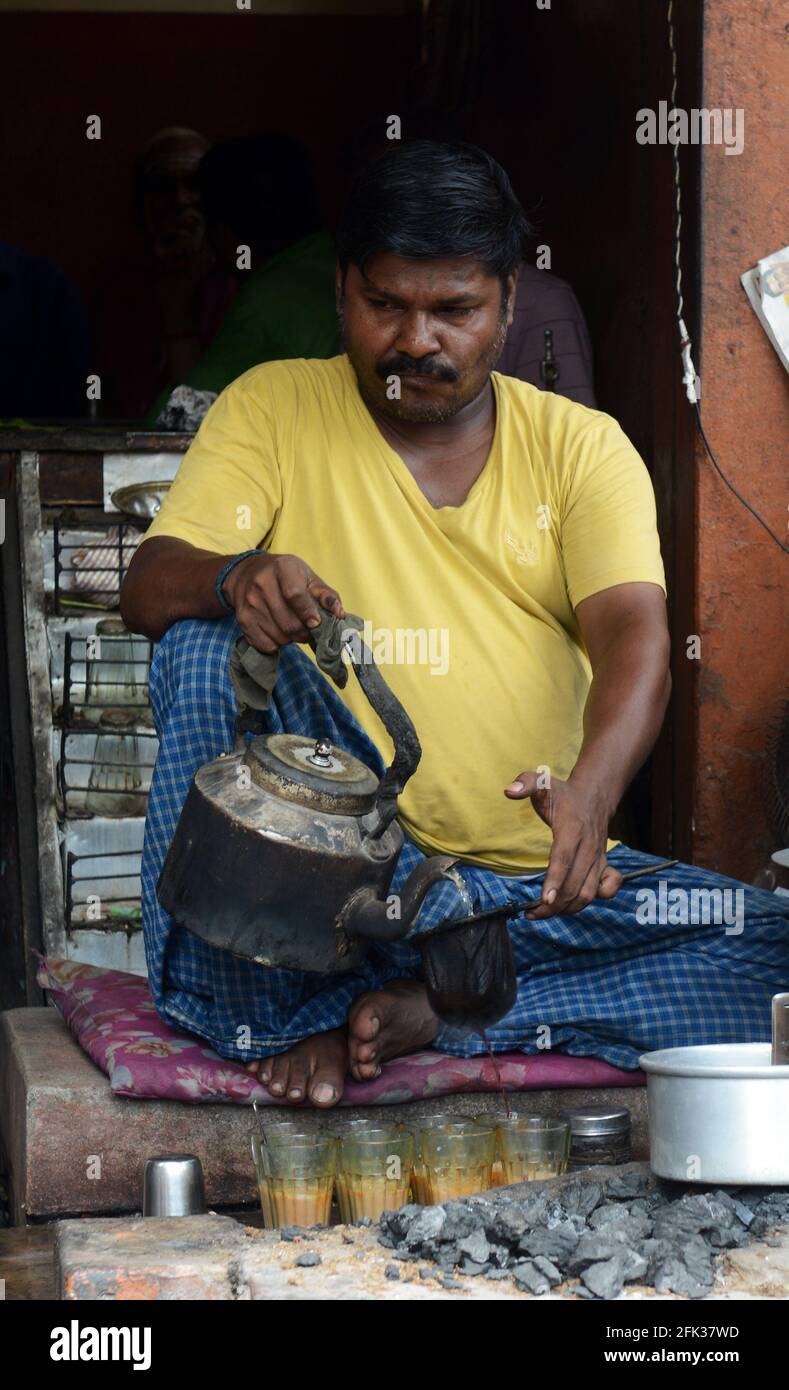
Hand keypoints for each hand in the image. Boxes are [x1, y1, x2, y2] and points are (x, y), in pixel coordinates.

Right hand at [223, 552, 343, 653]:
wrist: (246, 573)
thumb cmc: (284, 575)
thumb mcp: (307, 576)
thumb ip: (326, 595)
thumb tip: (339, 614)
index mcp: (282, 568)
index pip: (295, 595)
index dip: (308, 613)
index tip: (316, 623)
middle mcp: (262, 584)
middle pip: (288, 623)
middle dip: (304, 633)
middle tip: (308, 629)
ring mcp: (250, 603)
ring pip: (279, 637)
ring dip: (291, 639)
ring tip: (291, 627)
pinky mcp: (243, 619)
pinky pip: (265, 644)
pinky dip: (276, 644)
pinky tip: (277, 631)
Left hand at [504, 771, 622, 917]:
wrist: (593, 796)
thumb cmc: (562, 794)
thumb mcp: (542, 782)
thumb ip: (525, 783)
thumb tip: (508, 791)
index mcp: (571, 829)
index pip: (563, 859)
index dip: (554, 881)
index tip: (544, 900)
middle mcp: (588, 847)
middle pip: (574, 884)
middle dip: (554, 905)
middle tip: (532, 913)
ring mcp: (598, 858)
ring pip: (589, 893)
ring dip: (569, 908)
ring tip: (545, 913)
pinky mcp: (604, 865)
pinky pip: (607, 888)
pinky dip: (596, 900)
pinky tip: (574, 904)